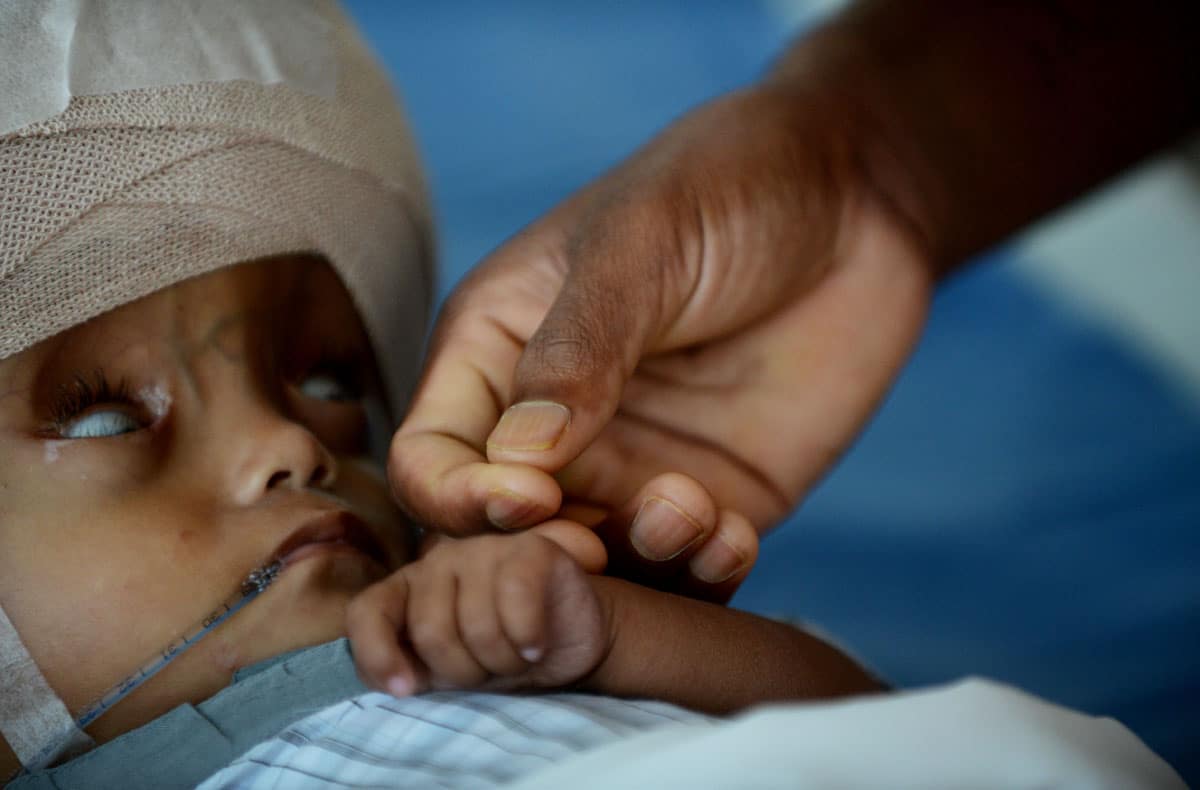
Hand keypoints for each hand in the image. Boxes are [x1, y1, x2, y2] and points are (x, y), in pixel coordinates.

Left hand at [347, 529, 608, 695]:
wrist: (571, 639)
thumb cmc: (502, 654)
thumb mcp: (449, 672)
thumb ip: (411, 668)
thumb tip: (398, 683)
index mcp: (409, 588)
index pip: (368, 611)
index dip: (377, 653)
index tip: (405, 690)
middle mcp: (440, 561)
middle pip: (430, 630)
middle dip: (463, 670)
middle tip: (490, 671)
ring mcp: (485, 549)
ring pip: (477, 623)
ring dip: (502, 660)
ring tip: (517, 656)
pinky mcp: (531, 550)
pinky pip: (516, 603)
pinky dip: (528, 637)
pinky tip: (537, 645)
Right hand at [389, 85, 931, 594]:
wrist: (858, 200)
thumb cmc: (730, 185)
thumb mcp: (639, 243)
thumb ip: (575, 349)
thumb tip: (515, 460)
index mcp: (497, 352)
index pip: (432, 458)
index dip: (458, 497)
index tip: (527, 496)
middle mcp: (551, 427)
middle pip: (499, 537)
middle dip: (538, 557)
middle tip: (596, 543)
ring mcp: (631, 467)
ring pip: (594, 568)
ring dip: (632, 564)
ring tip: (691, 509)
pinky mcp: (710, 498)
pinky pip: (684, 568)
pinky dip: (699, 574)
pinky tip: (734, 535)